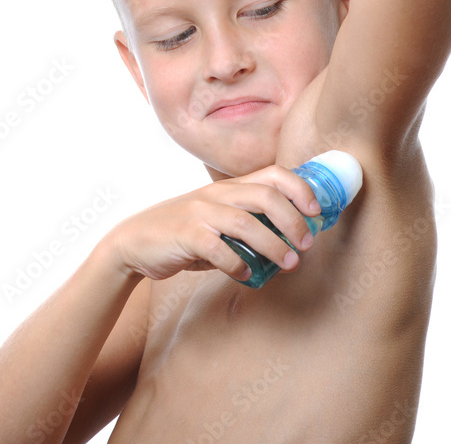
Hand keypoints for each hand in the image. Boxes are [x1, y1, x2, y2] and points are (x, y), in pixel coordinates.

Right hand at [105, 165, 321, 281]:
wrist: (133, 242)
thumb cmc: (181, 234)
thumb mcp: (214, 218)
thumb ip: (244, 222)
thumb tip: (287, 241)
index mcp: (227, 187)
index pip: (271, 174)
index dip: (299, 189)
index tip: (316, 211)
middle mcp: (215, 194)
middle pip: (265, 196)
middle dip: (293, 220)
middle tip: (306, 244)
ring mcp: (199, 213)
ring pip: (245, 223)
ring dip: (274, 245)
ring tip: (289, 264)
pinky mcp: (185, 235)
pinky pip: (217, 249)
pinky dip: (237, 264)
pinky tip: (245, 276)